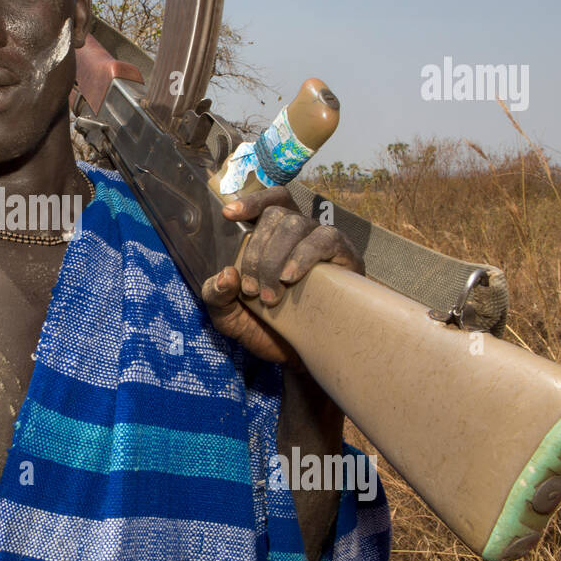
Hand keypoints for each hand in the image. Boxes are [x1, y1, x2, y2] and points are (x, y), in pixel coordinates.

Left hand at [200, 187, 363, 366]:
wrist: (302, 359)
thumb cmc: (268, 331)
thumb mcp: (231, 318)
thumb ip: (216, 297)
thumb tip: (225, 273)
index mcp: (273, 238)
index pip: (268, 203)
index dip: (251, 200)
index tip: (229, 214)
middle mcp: (299, 234)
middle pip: (276, 215)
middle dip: (256, 252)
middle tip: (251, 290)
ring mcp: (322, 242)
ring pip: (296, 224)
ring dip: (275, 258)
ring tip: (271, 295)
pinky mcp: (345, 256)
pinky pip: (325, 239)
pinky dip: (303, 255)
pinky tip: (290, 277)